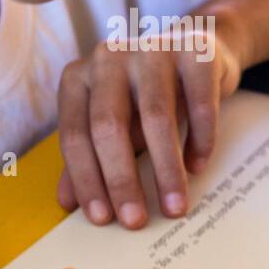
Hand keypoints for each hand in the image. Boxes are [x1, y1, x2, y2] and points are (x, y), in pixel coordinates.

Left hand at [56, 19, 247, 229]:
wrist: (197, 51)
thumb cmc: (146, 96)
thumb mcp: (114, 124)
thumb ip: (89, 158)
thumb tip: (68, 203)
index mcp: (79, 77)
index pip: (75, 135)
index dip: (86, 180)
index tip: (102, 219)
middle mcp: (109, 57)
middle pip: (109, 126)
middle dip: (121, 180)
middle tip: (135, 220)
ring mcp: (153, 49)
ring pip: (156, 117)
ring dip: (166, 169)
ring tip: (174, 206)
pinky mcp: (196, 50)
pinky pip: (199, 102)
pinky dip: (199, 140)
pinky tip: (197, 167)